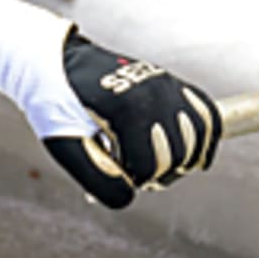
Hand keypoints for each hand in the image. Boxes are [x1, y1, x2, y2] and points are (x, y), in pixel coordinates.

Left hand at [42, 32, 220, 208]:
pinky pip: (205, 114)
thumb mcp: (64, 144)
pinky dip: (205, 138)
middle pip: (179, 155)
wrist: (53, 61)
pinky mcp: (170, 82)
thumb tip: (130, 196)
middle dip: (158, 173)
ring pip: (199, 136)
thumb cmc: (54, 101)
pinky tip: (194, 157)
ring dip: (184, 160)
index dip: (133, 179)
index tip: (115, 173)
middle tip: (135, 175)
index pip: (151, 165)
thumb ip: (96, 177)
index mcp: (128, 108)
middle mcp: (154, 92)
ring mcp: (166, 84)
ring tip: (158, 166)